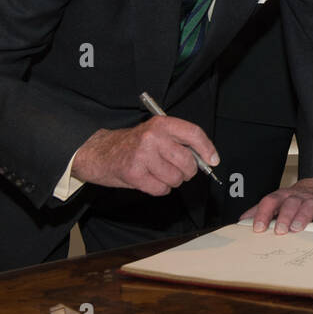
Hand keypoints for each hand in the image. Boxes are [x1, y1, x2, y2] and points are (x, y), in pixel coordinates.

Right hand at [73, 116, 217, 195]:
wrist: (99, 152)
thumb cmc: (132, 145)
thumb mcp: (156, 134)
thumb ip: (179, 141)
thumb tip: (206, 158)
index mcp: (162, 124)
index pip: (194, 134)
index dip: (207, 149)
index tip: (213, 160)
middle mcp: (153, 137)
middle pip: (187, 161)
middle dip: (187, 172)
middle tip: (179, 171)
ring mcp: (143, 155)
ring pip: (175, 178)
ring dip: (172, 182)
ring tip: (159, 174)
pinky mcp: (134, 173)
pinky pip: (161, 189)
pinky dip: (159, 189)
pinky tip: (150, 181)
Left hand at [245, 177, 312, 233]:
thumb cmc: (297, 199)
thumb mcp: (278, 201)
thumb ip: (261, 211)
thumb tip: (242, 221)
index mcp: (283, 197)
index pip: (270, 202)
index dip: (263, 214)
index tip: (258, 228)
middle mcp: (298, 198)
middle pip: (290, 204)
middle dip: (284, 217)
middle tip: (280, 230)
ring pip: (309, 206)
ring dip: (303, 217)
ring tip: (297, 228)